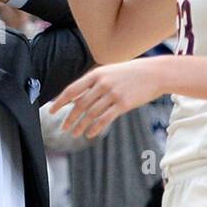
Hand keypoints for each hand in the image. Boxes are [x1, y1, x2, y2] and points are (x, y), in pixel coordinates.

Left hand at [49, 61, 163, 138]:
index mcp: (96, 74)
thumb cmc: (130, 73)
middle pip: (80, 104)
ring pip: (91, 114)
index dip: (60, 101)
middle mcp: (103, 83)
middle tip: (64, 127)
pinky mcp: (123, 104)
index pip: (72, 89)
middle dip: (70, 118)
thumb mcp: (110, 72)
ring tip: (75, 133)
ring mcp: (113, 94)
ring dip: (80, 125)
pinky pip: (105, 119)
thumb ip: (93, 83)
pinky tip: (89, 133)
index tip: (52, 110)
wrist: (155, 73)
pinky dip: (95, 128)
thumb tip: (76, 98)